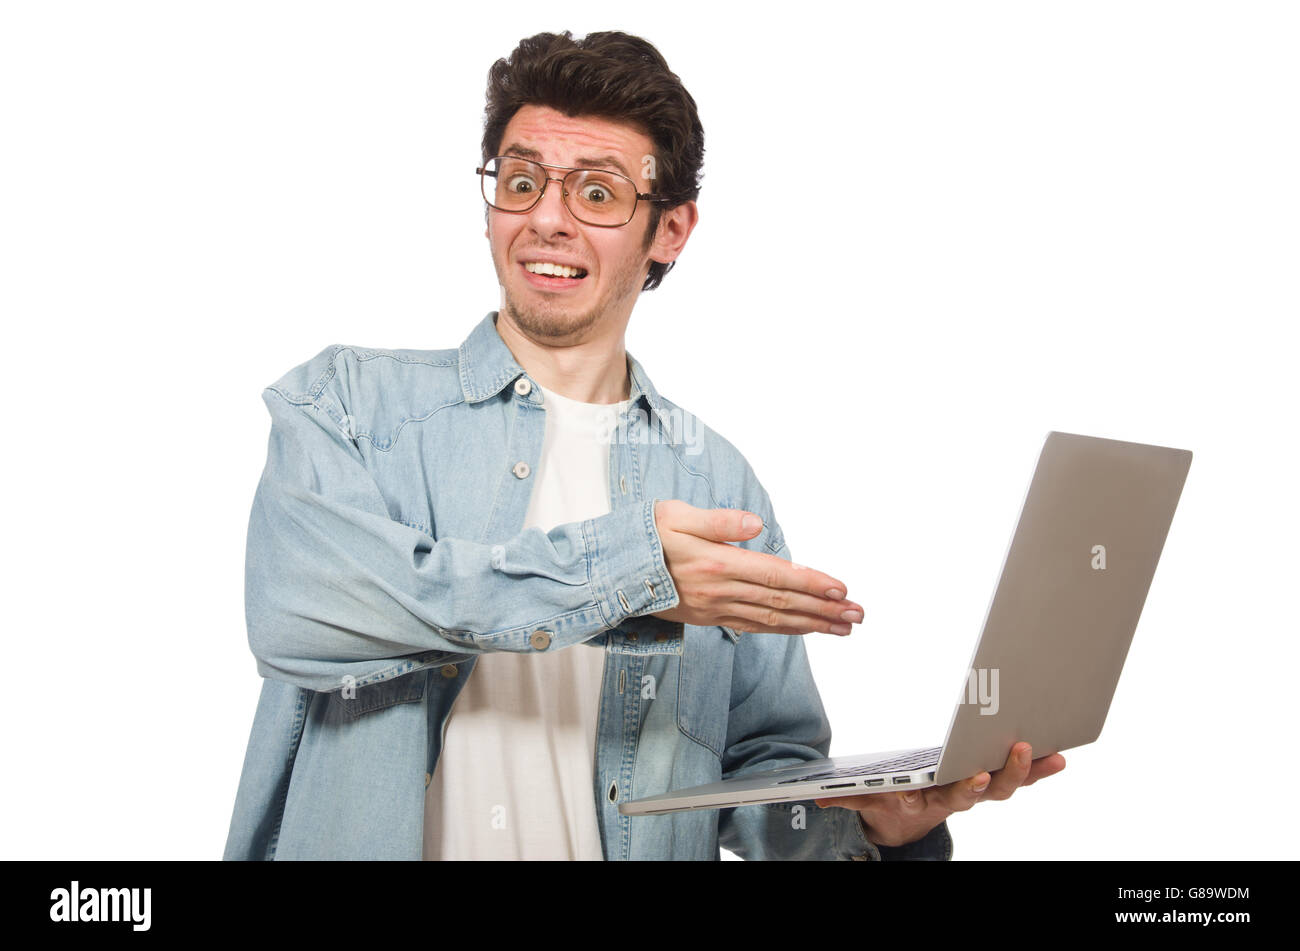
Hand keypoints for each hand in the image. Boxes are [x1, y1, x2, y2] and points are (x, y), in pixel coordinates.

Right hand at [650, 499, 862, 635]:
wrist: (610, 572)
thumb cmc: (645, 536)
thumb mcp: (675, 516)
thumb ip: (717, 521)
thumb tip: (755, 524)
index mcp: (716, 563)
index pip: (774, 575)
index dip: (810, 584)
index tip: (842, 590)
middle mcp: (719, 591)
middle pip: (781, 602)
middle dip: (823, 609)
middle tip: (858, 614)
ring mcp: (715, 608)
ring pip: (772, 619)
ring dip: (811, 624)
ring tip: (843, 627)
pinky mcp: (709, 617)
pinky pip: (753, 626)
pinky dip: (783, 629)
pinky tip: (803, 630)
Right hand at [814, 742, 1066, 847]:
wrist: (908, 823)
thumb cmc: (892, 807)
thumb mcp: (871, 804)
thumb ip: (851, 799)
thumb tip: (819, 796)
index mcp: (935, 800)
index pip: (952, 796)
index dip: (964, 788)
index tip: (972, 776)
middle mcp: (962, 796)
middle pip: (991, 789)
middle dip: (1007, 771)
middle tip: (1019, 748)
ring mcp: (978, 789)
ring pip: (1009, 782)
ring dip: (1033, 769)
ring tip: (1056, 754)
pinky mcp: (989, 778)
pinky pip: (1018, 775)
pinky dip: (1039, 768)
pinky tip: (1059, 756)